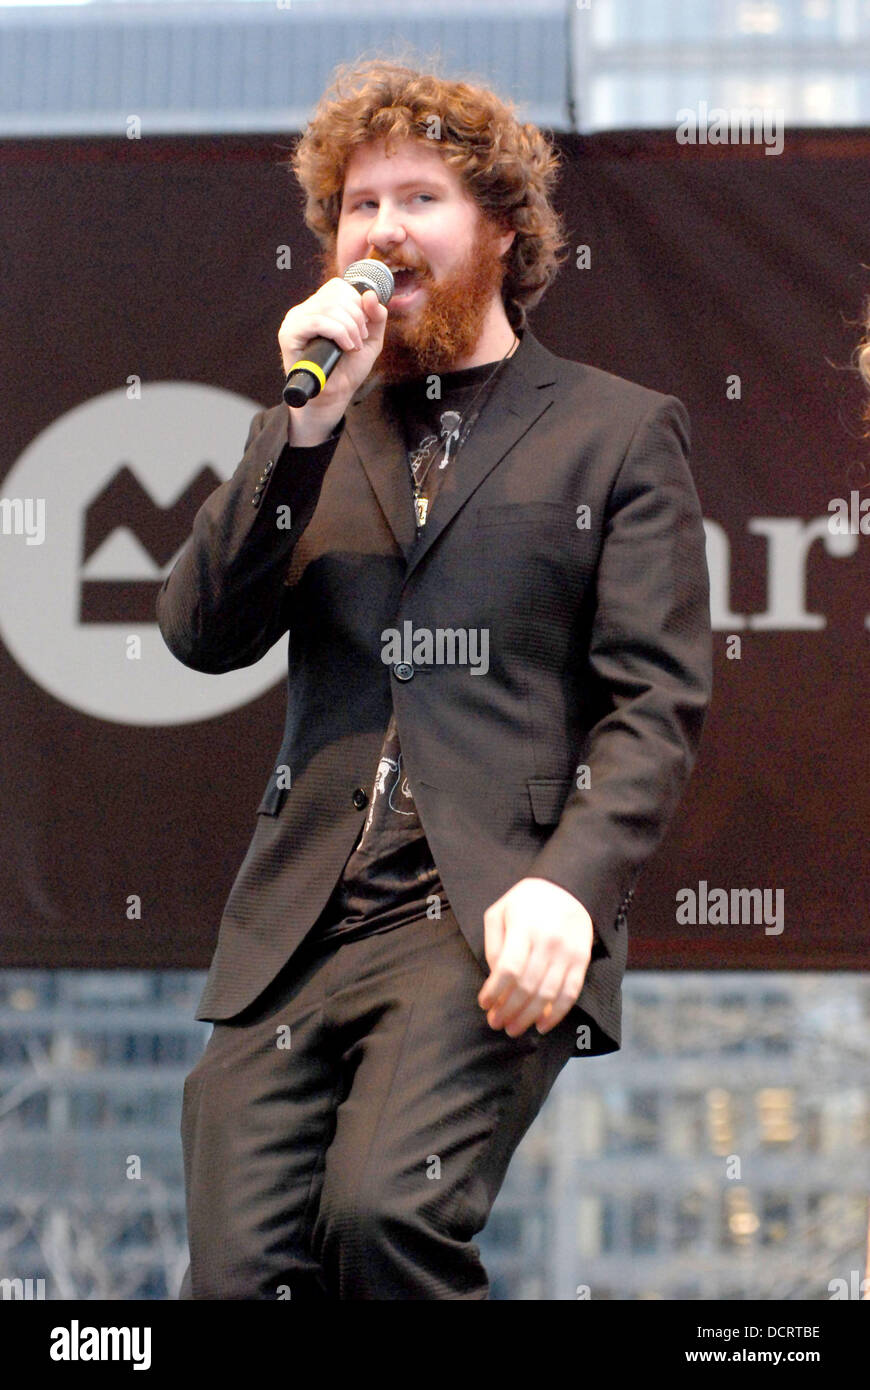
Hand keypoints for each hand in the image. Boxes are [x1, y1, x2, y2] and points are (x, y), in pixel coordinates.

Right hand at [278, 276, 388, 425]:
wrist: (335, 397)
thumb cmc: (348, 369)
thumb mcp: (371, 339)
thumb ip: (376, 316)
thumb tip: (370, 294)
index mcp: (320, 307)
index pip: (339, 287)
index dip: (357, 303)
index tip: (364, 327)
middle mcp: (305, 310)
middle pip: (336, 294)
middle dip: (357, 317)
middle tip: (359, 339)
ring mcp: (295, 320)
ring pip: (329, 307)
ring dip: (350, 328)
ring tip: (353, 346)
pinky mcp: (289, 335)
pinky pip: (317, 321)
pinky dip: (338, 333)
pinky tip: (345, 347)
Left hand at [477, 878, 593, 1037]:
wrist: (568, 887)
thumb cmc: (525, 902)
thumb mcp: (499, 912)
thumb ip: (493, 944)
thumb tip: (494, 979)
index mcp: (524, 928)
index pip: (508, 969)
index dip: (494, 991)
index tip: (484, 1003)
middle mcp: (548, 942)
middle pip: (527, 986)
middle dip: (508, 1010)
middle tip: (495, 1023)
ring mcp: (568, 952)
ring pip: (548, 994)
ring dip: (528, 1017)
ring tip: (513, 1029)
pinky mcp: (582, 960)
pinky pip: (571, 993)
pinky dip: (557, 1014)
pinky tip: (542, 1025)